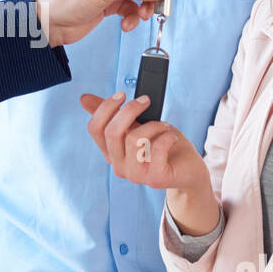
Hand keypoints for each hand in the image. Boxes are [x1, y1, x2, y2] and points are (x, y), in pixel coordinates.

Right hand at [79, 92, 205, 190]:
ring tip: (164, 126)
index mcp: (111, 152)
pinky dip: (167, 136)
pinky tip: (172, 137)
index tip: (122, 94)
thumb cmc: (162, 147)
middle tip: (146, 101)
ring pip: (135, 139)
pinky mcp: (155, 177)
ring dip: (154, 125)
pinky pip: (157, 148)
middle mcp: (119, 165)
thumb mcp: (136, 126)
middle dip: (130, 109)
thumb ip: (113, 115)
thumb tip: (84, 99)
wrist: (188, 171)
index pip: (94, 129)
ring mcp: (136, 174)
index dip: (105, 107)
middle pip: (112, 132)